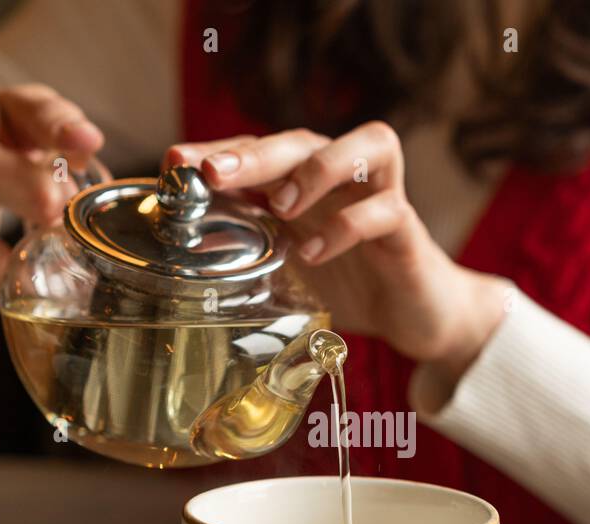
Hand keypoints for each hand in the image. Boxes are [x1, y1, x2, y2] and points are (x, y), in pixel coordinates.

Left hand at [165, 123, 509, 383]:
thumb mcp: (288, 266)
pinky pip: (385, 210)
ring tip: (280, 205)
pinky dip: (346, 227)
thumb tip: (180, 246)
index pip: (260, 151)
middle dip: (255, 152)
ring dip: (317, 169)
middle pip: (303, 141)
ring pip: (367, 146)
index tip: (174, 163)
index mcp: (307, 182)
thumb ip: (248, 247)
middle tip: (213, 173)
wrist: (416, 316)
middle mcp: (345, 178)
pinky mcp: (407, 229)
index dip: (217, 152)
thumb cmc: (349, 283)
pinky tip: (314, 253)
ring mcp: (381, 197)